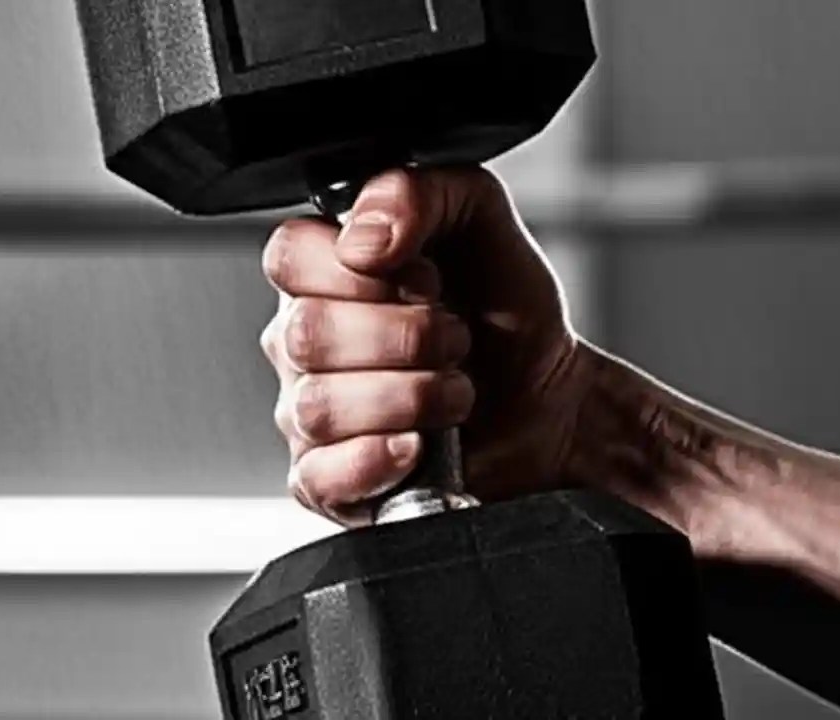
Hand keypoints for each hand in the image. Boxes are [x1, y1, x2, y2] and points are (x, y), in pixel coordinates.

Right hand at [259, 167, 591, 523]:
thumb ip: (419, 191)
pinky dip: (380, 459)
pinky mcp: (325, 479)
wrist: (549, 401)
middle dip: (408, 337)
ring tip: (454, 392)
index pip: (289, 254)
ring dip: (413, 397)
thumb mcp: (482, 220)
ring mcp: (307, 412)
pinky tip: (420, 445)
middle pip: (306, 333)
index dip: (366, 272)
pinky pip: (321, 475)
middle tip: (455, 340)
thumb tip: (362, 235)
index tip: (426, 280)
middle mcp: (301, 339)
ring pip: (319, 406)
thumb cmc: (505, 315)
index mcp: (324, 271)